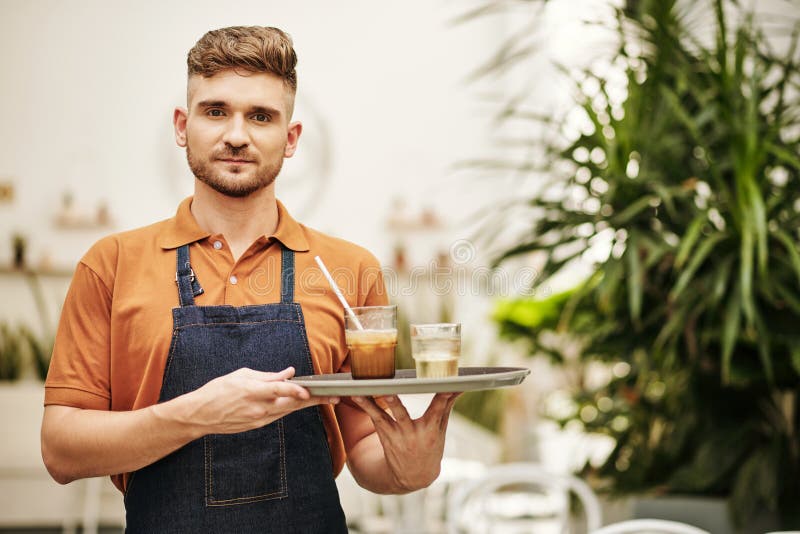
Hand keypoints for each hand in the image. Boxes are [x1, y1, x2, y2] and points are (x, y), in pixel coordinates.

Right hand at [175, 367, 337, 435]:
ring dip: (306, 404)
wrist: (200, 415)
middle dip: (314, 399)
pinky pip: (278, 415)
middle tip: (334, 396)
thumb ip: (267, 375)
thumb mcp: (242, 375)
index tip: (309, 389)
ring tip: (324, 398)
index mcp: (253, 392)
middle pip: (292, 404)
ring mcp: (259, 420)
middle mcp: (259, 408)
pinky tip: (300, 402)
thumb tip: (288, 373)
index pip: (280, 390)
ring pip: (288, 410)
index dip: (296, 390)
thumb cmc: (218, 390)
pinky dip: (289, 408)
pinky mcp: (257, 426)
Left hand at [351, 393, 459, 491]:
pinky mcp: (385, 436)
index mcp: (431, 431)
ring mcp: (396, 436)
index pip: (438, 410)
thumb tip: (458, 386)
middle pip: (402, 415)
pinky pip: (374, 418)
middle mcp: (412, 433)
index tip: (445, 385)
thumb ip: (447, 406)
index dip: (442, 397)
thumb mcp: (442, 430)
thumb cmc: (431, 448)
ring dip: (370, 405)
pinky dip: (366, 406)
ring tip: (360, 391)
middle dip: (394, 404)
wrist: (414, 476)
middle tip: (388, 391)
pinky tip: (357, 395)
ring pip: (382, 417)